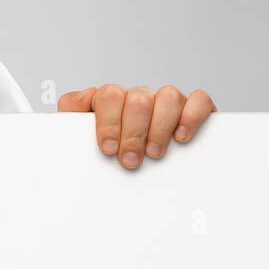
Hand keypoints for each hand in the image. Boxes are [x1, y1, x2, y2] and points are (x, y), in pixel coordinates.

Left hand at [57, 84, 215, 169]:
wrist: (139, 172)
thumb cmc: (106, 155)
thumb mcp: (80, 141)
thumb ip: (70, 120)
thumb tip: (78, 104)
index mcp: (111, 101)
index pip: (108, 96)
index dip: (108, 122)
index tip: (108, 149)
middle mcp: (138, 98)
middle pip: (137, 99)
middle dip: (133, 133)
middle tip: (130, 160)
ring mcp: (165, 102)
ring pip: (168, 96)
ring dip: (160, 128)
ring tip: (153, 153)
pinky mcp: (193, 109)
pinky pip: (198, 100)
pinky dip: (191, 116)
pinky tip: (181, 137)